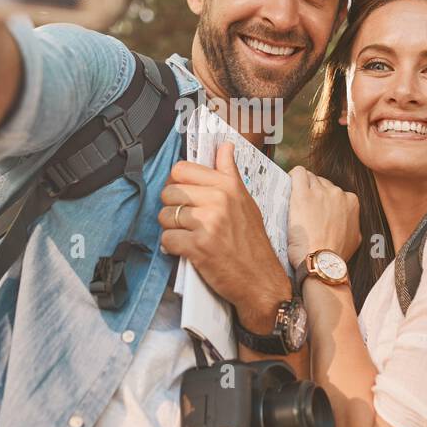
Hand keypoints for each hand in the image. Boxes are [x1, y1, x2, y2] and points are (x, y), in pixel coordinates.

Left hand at [159, 143, 290, 320]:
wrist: (261, 281)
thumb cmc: (252, 243)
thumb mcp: (246, 202)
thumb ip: (230, 173)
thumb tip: (225, 145)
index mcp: (228, 186)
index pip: (182, 169)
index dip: (177, 183)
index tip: (185, 196)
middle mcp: (218, 200)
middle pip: (169, 192)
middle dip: (172, 208)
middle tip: (186, 221)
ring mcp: (207, 223)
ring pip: (165, 215)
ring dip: (171, 228)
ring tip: (187, 236)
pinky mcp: (198, 246)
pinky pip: (167, 239)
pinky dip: (172, 247)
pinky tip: (186, 250)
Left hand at [286, 166, 360, 269]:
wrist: (321, 261)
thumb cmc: (334, 255)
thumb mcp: (354, 239)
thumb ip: (352, 224)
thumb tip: (347, 223)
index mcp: (352, 202)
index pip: (334, 191)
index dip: (323, 199)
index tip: (315, 209)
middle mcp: (338, 193)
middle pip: (322, 182)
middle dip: (313, 192)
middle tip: (303, 208)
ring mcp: (320, 192)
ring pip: (309, 177)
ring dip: (301, 186)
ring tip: (293, 201)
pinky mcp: (303, 194)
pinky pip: (298, 173)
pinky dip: (292, 176)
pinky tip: (287, 184)